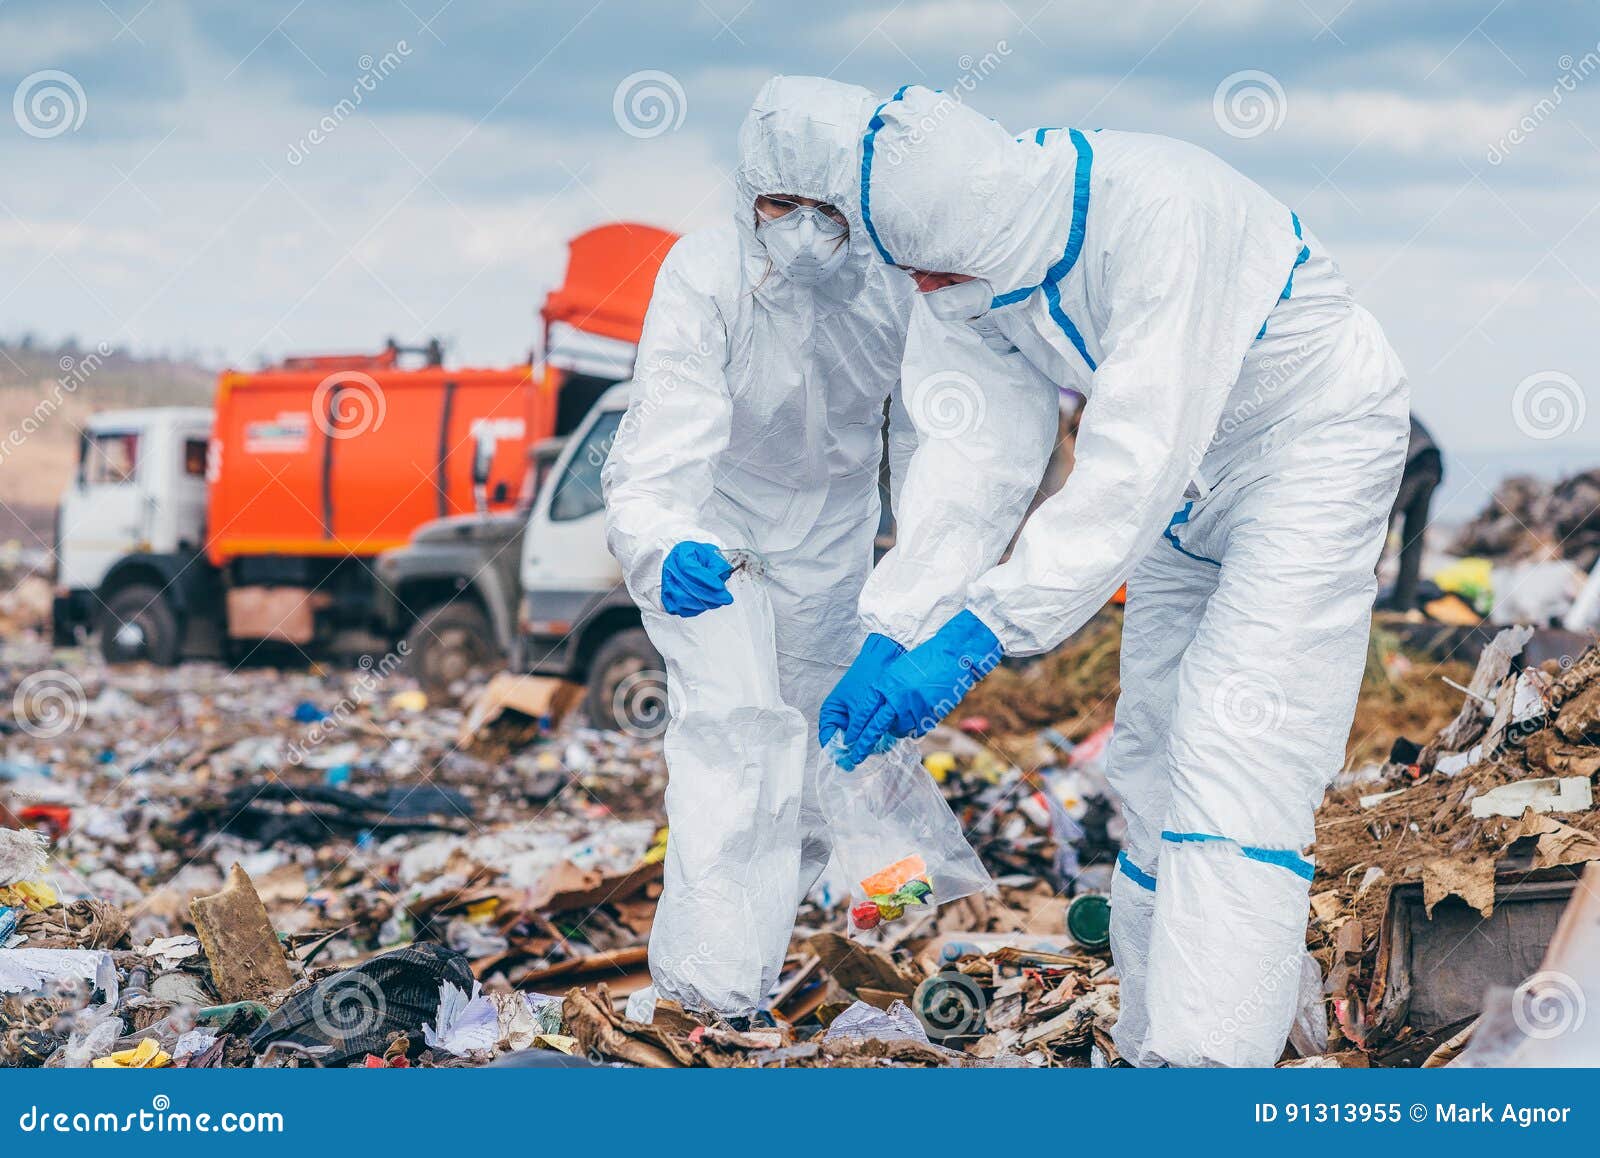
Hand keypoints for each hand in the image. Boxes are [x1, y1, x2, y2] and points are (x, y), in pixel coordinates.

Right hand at [660, 541, 732, 616]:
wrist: (693, 563)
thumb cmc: (701, 558)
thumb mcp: (713, 554)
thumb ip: (718, 564)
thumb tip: (721, 577)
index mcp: (680, 553)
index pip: (689, 568)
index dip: (706, 579)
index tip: (720, 586)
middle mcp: (670, 568)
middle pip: (685, 586)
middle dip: (709, 595)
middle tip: (725, 598)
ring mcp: (667, 584)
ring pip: (682, 600)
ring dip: (703, 603)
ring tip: (718, 601)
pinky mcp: (668, 598)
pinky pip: (679, 609)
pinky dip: (695, 610)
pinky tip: (706, 605)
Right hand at [818, 633, 905, 752]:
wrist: (884, 658)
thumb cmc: (866, 678)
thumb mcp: (859, 706)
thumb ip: (856, 729)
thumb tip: (854, 749)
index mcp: (831, 713)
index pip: (828, 740)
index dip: (837, 754)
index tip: (849, 763)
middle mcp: (842, 717)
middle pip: (846, 743)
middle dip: (858, 748)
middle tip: (871, 750)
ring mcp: (856, 717)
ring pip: (861, 739)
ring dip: (872, 743)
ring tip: (884, 741)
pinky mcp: (870, 717)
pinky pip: (872, 733)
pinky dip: (880, 736)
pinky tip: (889, 734)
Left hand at [845, 609, 1003, 766]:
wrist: (952, 655)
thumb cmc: (925, 659)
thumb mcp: (898, 671)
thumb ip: (886, 690)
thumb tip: (878, 712)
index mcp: (885, 684)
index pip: (864, 711)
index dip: (855, 728)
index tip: (849, 739)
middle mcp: (896, 698)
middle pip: (875, 727)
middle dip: (863, 744)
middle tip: (855, 757)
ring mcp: (913, 708)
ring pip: (898, 730)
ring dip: (896, 731)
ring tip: (902, 720)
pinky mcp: (930, 715)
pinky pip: (917, 729)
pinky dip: (915, 728)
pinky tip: (918, 718)